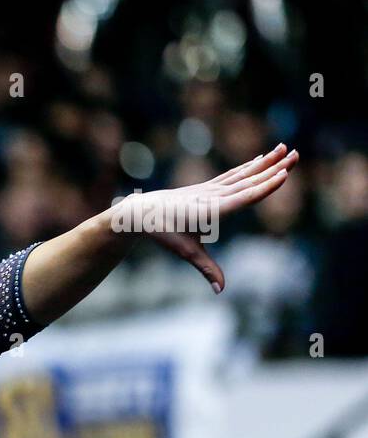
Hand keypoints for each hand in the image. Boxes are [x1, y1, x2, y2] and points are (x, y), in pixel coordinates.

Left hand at [113, 143, 298, 293]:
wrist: (141, 213)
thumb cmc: (163, 233)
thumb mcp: (186, 251)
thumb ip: (207, 269)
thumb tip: (220, 290)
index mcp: (211, 210)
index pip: (244, 197)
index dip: (265, 186)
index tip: (284, 174)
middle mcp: (213, 195)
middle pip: (249, 180)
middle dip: (274, 168)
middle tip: (297, 154)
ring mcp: (211, 188)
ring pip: (243, 174)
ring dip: (265, 161)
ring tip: (285, 148)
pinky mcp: (207, 187)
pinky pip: (232, 175)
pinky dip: (248, 166)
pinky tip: (260, 158)